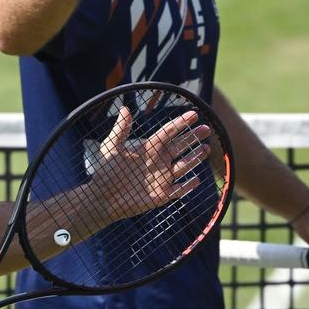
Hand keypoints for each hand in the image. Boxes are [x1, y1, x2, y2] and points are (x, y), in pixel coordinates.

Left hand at [96, 106, 211, 221]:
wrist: (102, 199)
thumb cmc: (105, 172)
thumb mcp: (111, 148)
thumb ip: (120, 130)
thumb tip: (125, 109)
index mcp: (149, 148)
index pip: (169, 132)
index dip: (181, 123)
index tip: (194, 114)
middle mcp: (158, 160)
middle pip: (181, 146)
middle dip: (194, 137)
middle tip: (207, 128)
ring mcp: (162, 178)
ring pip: (184, 166)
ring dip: (195, 158)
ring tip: (206, 148)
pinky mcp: (162, 195)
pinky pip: (179, 190)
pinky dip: (188, 185)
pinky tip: (196, 179)